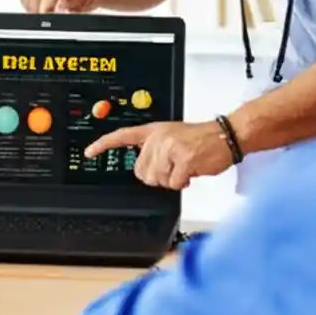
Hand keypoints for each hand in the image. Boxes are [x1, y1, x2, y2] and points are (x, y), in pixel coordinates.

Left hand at [85, 121, 233, 189]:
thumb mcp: (173, 136)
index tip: (89, 152)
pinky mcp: (183, 159)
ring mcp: (170, 147)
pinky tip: (192, 170)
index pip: (122, 136)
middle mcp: (158, 138)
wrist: (226, 135)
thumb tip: (145, 171)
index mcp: (153, 131)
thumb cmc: (202, 139)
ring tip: (185, 166)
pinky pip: (174, 183)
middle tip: (174, 166)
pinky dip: (184, 182)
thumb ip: (155, 149)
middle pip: (142, 172)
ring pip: (158, 180)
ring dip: (173, 179)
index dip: (103, 145)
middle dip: (159, 176)